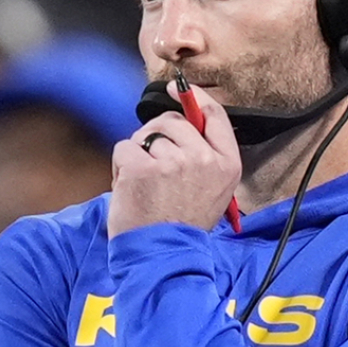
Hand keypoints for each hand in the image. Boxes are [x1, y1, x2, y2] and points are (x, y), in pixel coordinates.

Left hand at [108, 80, 239, 236]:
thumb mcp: (212, 191)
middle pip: (172, 122)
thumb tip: (185, 119)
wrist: (161, 256)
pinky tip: (130, 189)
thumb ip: (205, 156)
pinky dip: (120, 166)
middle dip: (156, 137)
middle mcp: (203, 158)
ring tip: (144, 187)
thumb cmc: (182, 225)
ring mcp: (172, 161)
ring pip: (144, 136)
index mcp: (226, 164)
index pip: (214, 114)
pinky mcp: (142, 166)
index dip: (194, 97)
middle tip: (154, 170)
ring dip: (138, 156)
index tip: (176, 89)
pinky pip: (124, 148)